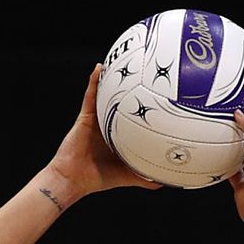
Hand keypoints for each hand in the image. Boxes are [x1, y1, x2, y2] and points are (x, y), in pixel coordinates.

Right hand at [45, 64, 161, 199]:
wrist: (75, 178)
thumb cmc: (99, 178)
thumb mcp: (129, 176)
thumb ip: (146, 178)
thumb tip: (168, 181)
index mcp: (119, 137)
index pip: (134, 120)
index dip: (145, 110)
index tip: (161, 99)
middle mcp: (109, 125)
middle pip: (123, 104)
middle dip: (132, 90)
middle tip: (147, 75)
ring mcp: (97, 119)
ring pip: (107, 96)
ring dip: (113, 79)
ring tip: (124, 62)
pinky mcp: (85, 116)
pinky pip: (90, 96)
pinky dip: (94, 81)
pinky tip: (99, 68)